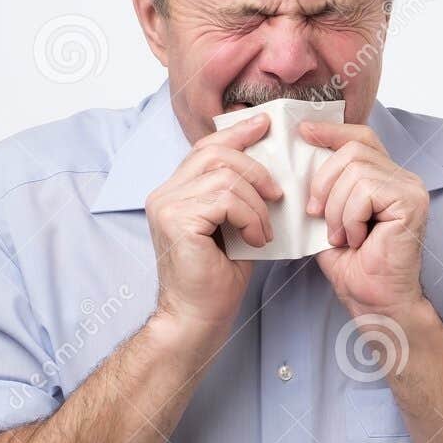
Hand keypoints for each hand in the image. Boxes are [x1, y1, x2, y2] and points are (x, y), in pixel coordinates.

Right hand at [144, 114, 282, 342]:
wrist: (197, 318)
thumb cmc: (217, 278)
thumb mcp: (232, 226)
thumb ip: (238, 196)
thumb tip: (269, 168)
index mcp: (175, 191)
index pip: (206, 147)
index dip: (237, 133)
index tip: (265, 124)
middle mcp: (164, 193)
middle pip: (215, 153)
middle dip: (256, 169)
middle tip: (277, 195)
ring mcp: (166, 205)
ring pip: (226, 176)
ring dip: (256, 204)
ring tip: (263, 232)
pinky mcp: (176, 220)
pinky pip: (226, 199)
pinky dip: (250, 218)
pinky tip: (255, 240)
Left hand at [299, 121, 429, 320]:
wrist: (376, 302)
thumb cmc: (355, 267)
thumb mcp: (329, 218)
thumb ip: (324, 188)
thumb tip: (299, 156)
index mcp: (386, 178)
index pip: (360, 138)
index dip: (331, 131)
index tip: (303, 132)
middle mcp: (403, 178)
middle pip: (352, 150)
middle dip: (324, 182)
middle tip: (319, 217)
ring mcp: (411, 188)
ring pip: (356, 171)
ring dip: (337, 208)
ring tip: (342, 236)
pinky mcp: (411, 202)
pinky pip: (365, 191)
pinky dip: (350, 217)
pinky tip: (357, 239)